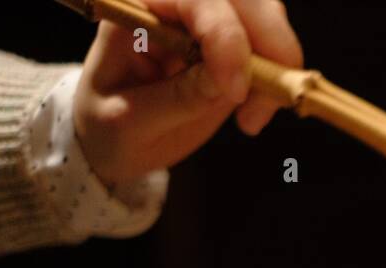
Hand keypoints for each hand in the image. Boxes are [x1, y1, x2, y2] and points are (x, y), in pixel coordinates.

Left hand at [73, 0, 302, 185]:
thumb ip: (176, 98)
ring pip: (265, 12)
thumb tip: (227, 82)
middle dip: (270, 43)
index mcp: (135, 7)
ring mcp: (206, 19)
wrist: (112, 136)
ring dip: (279, 61)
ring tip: (255, 114)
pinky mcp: (231, 43)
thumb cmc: (106, 125)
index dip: (224, 36)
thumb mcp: (128, 121)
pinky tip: (258, 109)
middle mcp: (174, 3)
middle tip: (271, 100)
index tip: (234, 90)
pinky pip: (271, 42)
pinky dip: (279, 75)